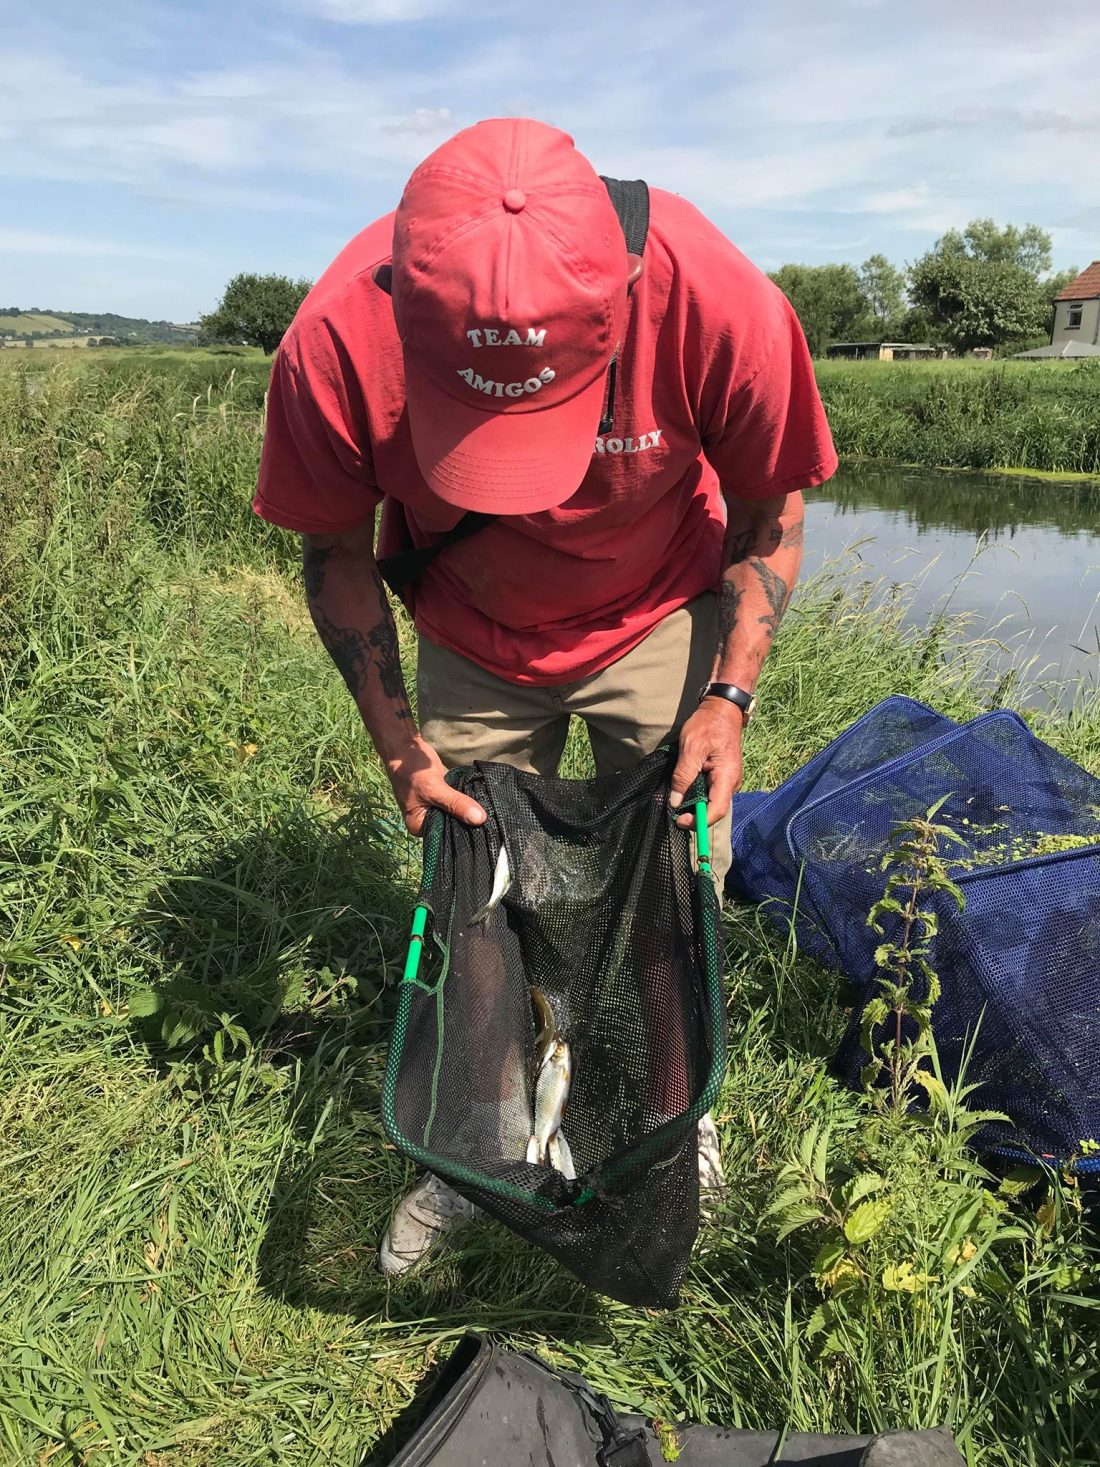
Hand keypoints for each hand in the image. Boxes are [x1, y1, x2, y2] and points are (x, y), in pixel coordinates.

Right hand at [384, 736, 486, 836]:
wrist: (405, 748)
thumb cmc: (412, 770)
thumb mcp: (434, 788)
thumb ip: (455, 803)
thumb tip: (480, 820)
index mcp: (419, 826)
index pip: (445, 836)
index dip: (463, 831)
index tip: (482, 828)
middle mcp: (426, 821)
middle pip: (452, 825)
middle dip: (467, 820)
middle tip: (489, 818)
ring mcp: (435, 809)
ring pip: (456, 813)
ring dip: (468, 809)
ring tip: (488, 809)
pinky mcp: (442, 797)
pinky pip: (456, 803)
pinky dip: (466, 800)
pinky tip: (480, 799)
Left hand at [668, 699, 743, 828]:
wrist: (723, 709)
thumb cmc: (708, 725)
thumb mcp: (691, 749)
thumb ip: (683, 777)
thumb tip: (675, 802)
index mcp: (727, 777)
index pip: (716, 811)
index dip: (698, 821)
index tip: (679, 820)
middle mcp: (731, 783)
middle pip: (714, 810)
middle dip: (694, 815)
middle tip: (673, 813)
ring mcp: (728, 780)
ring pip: (711, 802)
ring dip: (694, 806)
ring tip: (676, 802)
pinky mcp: (722, 776)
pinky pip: (710, 792)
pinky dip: (697, 795)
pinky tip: (684, 791)